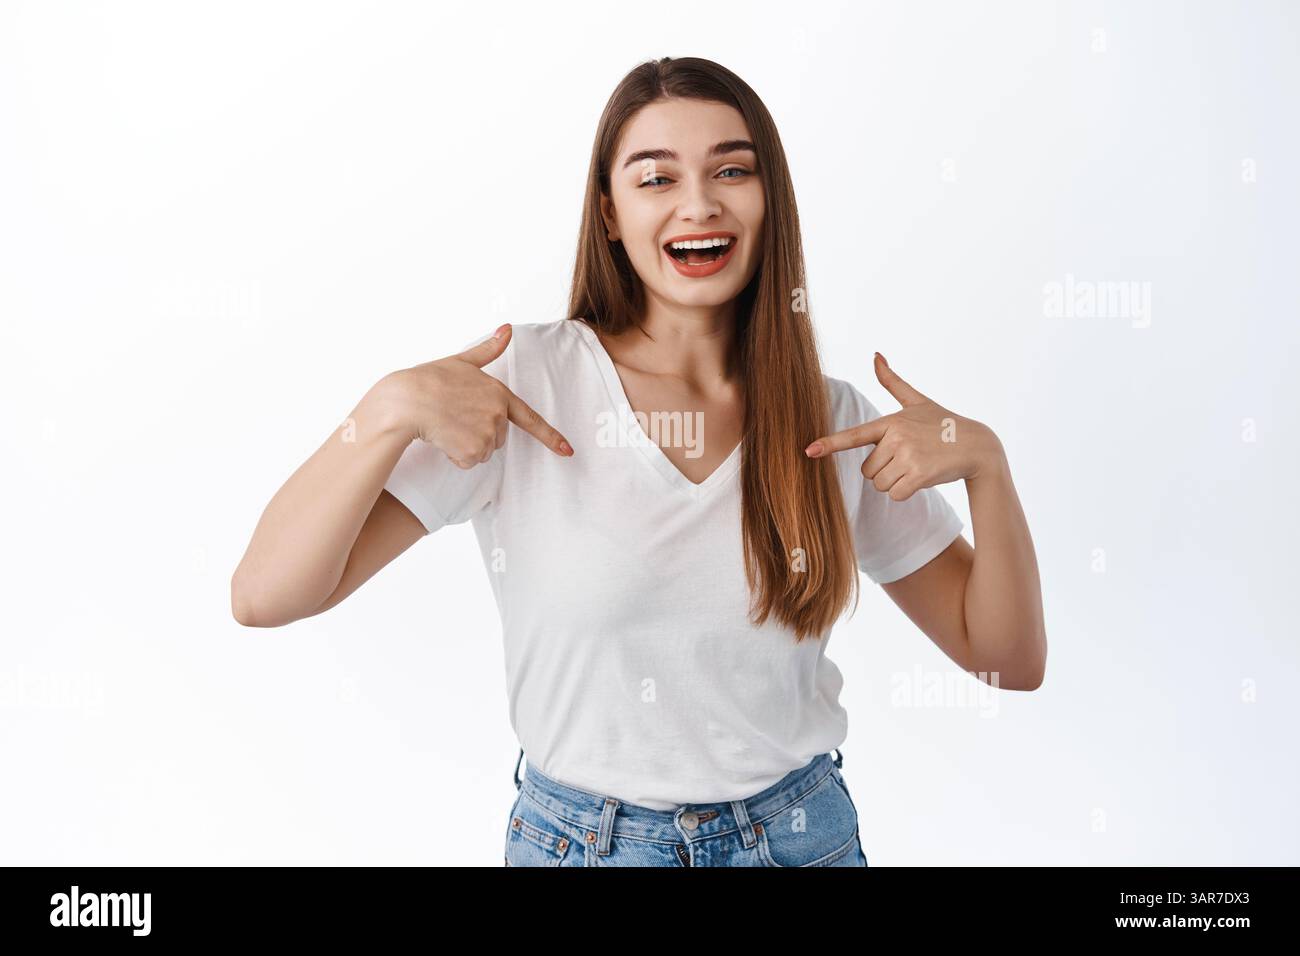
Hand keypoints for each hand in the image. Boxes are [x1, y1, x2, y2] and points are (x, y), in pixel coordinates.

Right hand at [389, 324, 572, 468]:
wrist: (406, 400)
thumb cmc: (429, 379)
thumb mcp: (462, 361)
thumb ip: (489, 349)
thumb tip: (507, 328)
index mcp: (499, 392)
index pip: (530, 419)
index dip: (550, 437)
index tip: (568, 451)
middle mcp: (497, 414)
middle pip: (497, 437)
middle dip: (478, 432)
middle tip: (454, 417)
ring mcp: (487, 433)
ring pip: (482, 451)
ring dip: (466, 445)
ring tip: (446, 426)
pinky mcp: (473, 450)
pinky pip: (468, 461)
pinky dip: (456, 455)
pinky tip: (443, 438)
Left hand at [804, 353, 1002, 499]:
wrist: (977, 446)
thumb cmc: (943, 423)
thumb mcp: (917, 401)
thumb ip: (892, 381)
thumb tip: (876, 354)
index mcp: (890, 422)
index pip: (854, 435)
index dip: (830, 444)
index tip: (808, 451)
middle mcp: (896, 437)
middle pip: (867, 471)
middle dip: (884, 470)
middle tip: (909, 458)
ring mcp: (908, 456)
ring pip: (879, 484)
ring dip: (895, 482)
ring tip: (916, 466)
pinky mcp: (919, 475)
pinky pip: (895, 494)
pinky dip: (906, 492)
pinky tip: (923, 478)